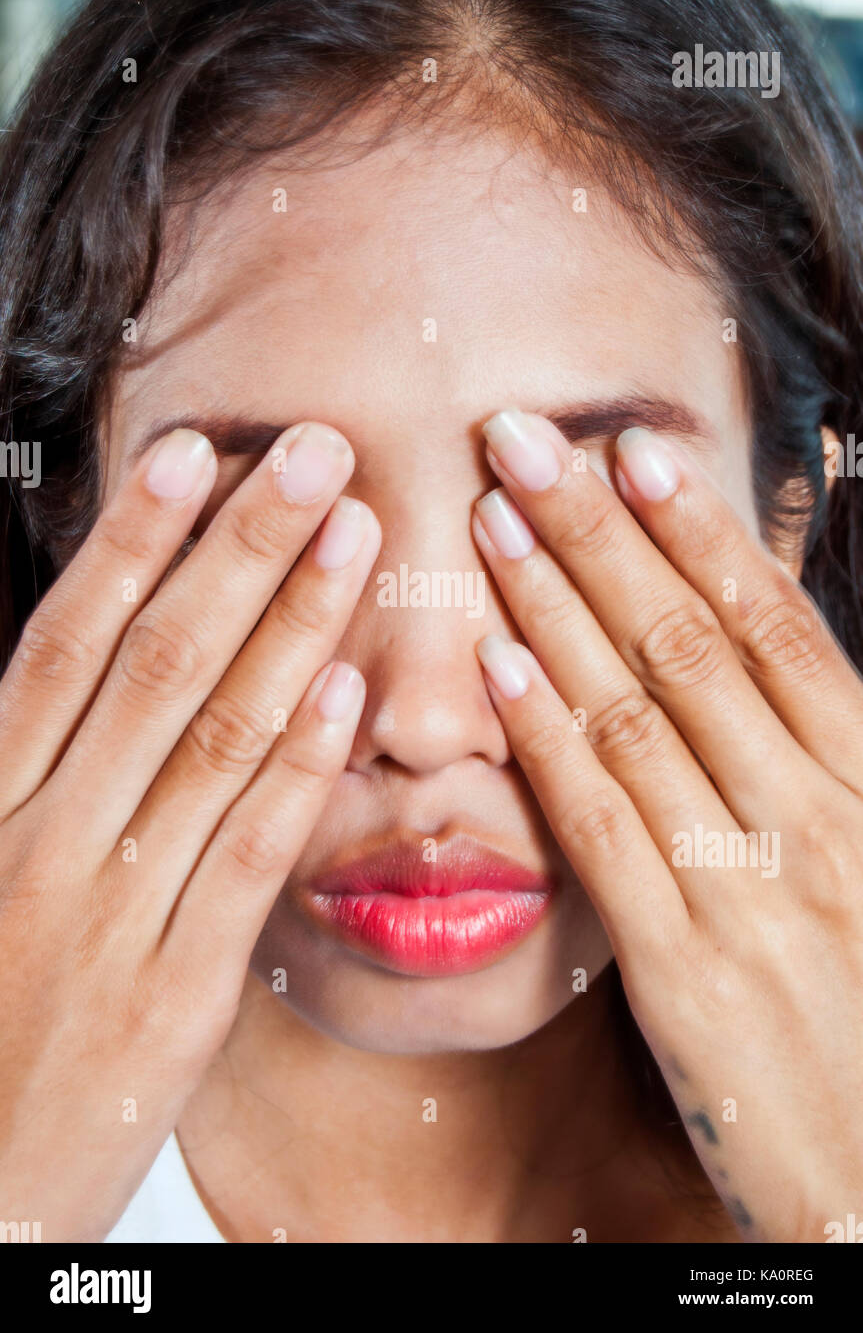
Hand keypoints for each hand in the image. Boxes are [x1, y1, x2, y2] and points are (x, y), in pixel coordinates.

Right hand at [0, 422, 379, 1240]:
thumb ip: (26, 772)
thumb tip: (74, 669)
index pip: (65, 645)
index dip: (131, 542)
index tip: (194, 454)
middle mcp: (41, 843)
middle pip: (152, 665)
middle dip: (238, 550)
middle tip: (315, 455)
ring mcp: (109, 917)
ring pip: (208, 741)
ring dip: (290, 627)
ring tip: (353, 534)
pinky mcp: (174, 994)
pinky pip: (242, 859)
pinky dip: (296, 770)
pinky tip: (348, 692)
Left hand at [471, 408, 862, 1242]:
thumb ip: (823, 764)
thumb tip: (767, 660)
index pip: (780, 633)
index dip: (703, 535)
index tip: (636, 453)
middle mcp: (821, 821)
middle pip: (696, 645)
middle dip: (605, 533)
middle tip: (528, 442)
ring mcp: (753, 892)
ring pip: (642, 715)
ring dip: (560, 606)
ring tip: (494, 519)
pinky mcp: (687, 970)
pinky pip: (607, 830)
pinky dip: (550, 739)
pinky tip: (497, 670)